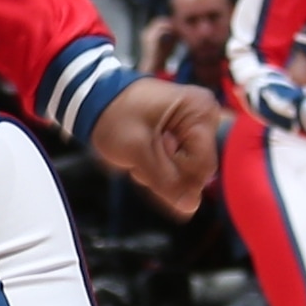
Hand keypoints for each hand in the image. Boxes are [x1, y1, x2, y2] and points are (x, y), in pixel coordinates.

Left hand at [90, 75, 223, 217]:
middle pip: (196, 168)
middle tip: (143, 157)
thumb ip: (164, 180)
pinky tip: (146, 150)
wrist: (100, 99)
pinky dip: (161, 163)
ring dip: (161, 169)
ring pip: (187, 168)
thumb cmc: (115, 115)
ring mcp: (196, 123)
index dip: (177, 176)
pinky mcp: (186, 131)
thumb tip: (190, 206)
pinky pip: (180, 161)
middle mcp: (206, 115)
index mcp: (200, 112)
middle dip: (167, 171)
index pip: (203, 166)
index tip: (150, 162)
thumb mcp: (137, 150)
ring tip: (141, 151)